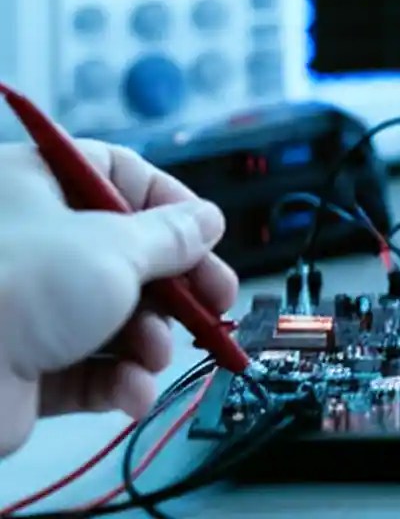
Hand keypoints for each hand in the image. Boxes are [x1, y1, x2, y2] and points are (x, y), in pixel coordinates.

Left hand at [0, 140, 236, 455]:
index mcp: (32, 186)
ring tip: (154, 353)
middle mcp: (27, 242)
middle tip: (213, 303)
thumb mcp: (114, 246)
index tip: (208, 236)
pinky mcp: (23, 366)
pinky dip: (119, 381)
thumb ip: (170, 236)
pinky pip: (90, 368)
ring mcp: (24, 306)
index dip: (170, 205)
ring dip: (149, 340)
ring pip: (113, 316)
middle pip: (125, 254)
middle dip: (174, 287)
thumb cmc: (11, 288)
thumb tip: (204, 221)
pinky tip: (129, 389)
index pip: (116, 176)